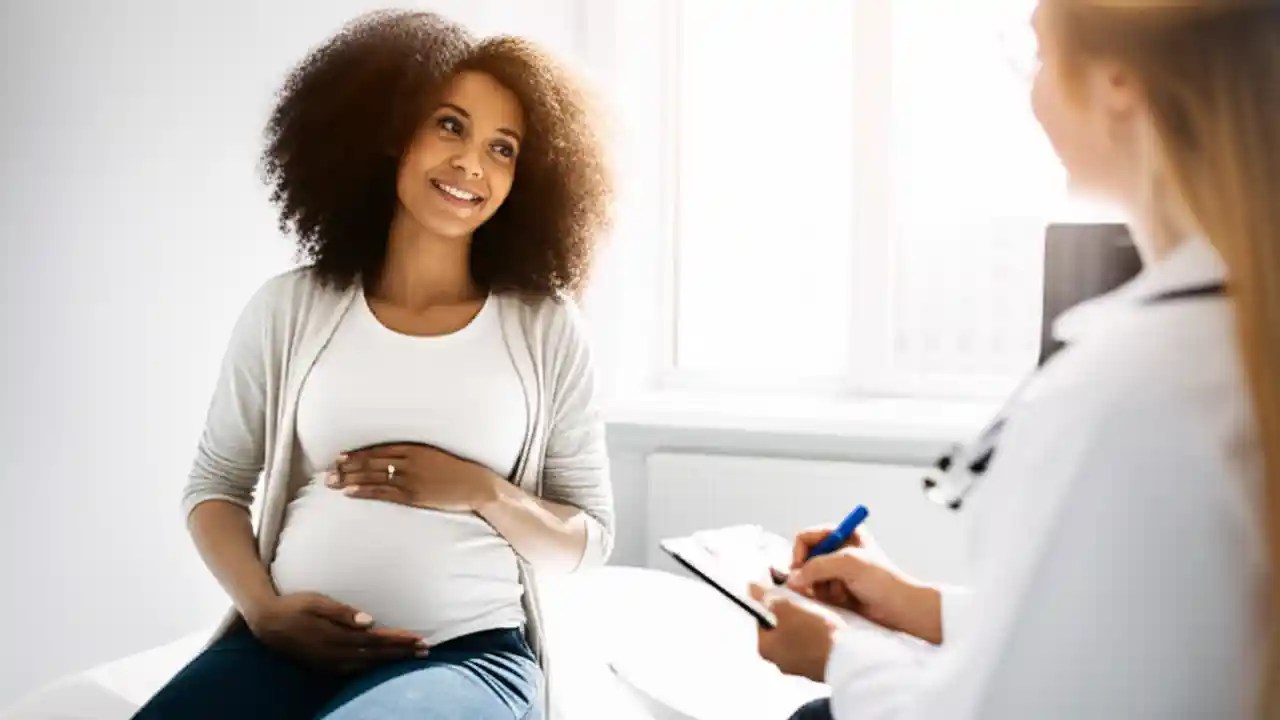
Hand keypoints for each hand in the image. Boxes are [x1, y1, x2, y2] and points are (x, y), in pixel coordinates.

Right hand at [244, 592, 428, 673]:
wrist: (266, 623)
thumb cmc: (294, 605)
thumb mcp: (317, 602)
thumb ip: (342, 613)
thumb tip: (369, 621)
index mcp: (336, 636)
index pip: (376, 640)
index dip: (399, 640)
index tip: (420, 639)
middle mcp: (336, 653)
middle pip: (376, 655)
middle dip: (402, 652)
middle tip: (426, 649)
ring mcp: (329, 662)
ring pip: (367, 665)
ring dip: (391, 661)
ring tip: (412, 656)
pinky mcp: (324, 665)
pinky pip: (354, 670)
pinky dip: (372, 667)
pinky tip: (383, 664)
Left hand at [328, 443, 498, 512]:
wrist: (475, 485)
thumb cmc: (456, 471)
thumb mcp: (434, 456)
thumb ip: (414, 456)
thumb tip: (393, 459)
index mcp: (414, 449)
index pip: (377, 450)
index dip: (356, 454)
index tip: (340, 457)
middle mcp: (409, 461)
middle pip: (370, 463)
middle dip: (347, 468)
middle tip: (328, 472)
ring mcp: (410, 479)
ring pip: (373, 477)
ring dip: (349, 480)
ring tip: (332, 483)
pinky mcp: (413, 495)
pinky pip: (383, 493)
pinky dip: (364, 492)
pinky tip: (349, 493)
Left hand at [749, 584, 841, 682]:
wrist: (849, 658)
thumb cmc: (814, 634)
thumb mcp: (786, 608)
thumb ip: (767, 597)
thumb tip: (751, 587)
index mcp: (766, 648)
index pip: (761, 616)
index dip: (771, 598)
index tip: (782, 588)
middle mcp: (779, 660)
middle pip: (780, 624)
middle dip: (791, 608)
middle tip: (803, 595)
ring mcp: (800, 665)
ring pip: (799, 632)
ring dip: (807, 618)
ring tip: (819, 607)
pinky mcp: (820, 666)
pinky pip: (815, 642)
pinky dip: (819, 631)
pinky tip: (830, 622)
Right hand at [787, 526, 941, 643]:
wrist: (901, 608)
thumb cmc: (883, 581)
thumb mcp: (849, 565)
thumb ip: (817, 567)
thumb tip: (792, 579)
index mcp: (843, 533)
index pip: (805, 538)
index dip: (800, 554)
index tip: (800, 571)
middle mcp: (838, 549)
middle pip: (805, 558)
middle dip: (810, 574)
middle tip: (821, 586)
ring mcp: (838, 570)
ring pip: (809, 577)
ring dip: (820, 588)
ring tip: (840, 593)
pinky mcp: (838, 589)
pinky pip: (817, 591)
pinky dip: (824, 597)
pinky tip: (842, 600)